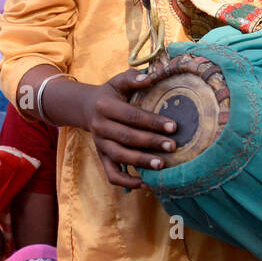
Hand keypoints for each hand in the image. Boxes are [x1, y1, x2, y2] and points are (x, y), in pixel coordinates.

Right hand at [82, 69, 177, 188]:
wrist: (88, 108)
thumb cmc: (111, 94)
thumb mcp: (118, 81)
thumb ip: (133, 78)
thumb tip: (150, 77)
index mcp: (105, 106)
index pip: (132, 116)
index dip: (152, 122)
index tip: (174, 126)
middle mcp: (100, 126)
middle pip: (127, 137)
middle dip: (151, 142)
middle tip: (173, 146)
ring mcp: (100, 144)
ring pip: (120, 156)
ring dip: (141, 162)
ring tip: (161, 165)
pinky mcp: (101, 157)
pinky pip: (111, 174)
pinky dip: (127, 182)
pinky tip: (145, 183)